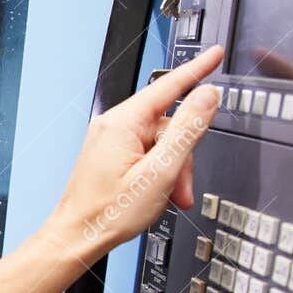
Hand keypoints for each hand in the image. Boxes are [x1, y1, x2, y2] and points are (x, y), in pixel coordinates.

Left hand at [45, 44, 223, 262]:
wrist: (77, 238)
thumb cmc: (107, 213)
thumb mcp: (159, 172)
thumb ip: (187, 131)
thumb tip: (207, 96)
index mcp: (123, 123)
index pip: (169, 85)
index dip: (197, 69)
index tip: (215, 54)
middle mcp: (114, 126)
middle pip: (169, 124)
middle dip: (182, 156)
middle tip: (181, 186)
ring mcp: (111, 140)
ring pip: (161, 143)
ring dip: (172, 170)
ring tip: (168, 197)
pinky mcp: (111, 155)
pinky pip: (146, 154)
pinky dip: (158, 173)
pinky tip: (156, 194)